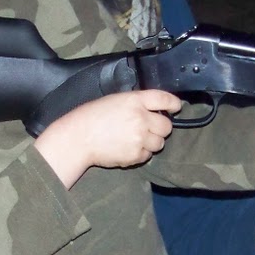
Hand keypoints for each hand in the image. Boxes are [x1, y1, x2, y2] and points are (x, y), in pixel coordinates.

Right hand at [35, 90, 180, 185]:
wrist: (79, 138)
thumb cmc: (92, 116)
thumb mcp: (115, 100)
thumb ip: (137, 103)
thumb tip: (155, 110)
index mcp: (135, 100)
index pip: (164, 99)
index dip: (173, 104)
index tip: (176, 108)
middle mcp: (141, 118)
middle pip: (166, 126)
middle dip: (160, 128)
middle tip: (148, 129)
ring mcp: (140, 138)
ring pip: (160, 143)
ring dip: (152, 142)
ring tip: (136, 140)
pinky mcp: (135, 154)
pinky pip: (147, 155)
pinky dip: (141, 153)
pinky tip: (127, 148)